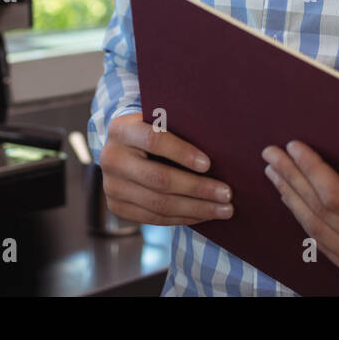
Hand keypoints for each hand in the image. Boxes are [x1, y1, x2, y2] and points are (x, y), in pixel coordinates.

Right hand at [99, 112, 233, 225]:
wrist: (122, 150)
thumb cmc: (152, 131)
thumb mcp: (158, 121)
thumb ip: (179, 128)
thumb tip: (220, 146)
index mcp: (121, 129)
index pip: (153, 140)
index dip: (181, 152)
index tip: (209, 164)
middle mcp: (111, 158)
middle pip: (159, 178)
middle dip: (197, 188)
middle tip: (227, 194)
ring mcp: (111, 186)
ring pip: (158, 204)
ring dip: (196, 209)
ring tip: (224, 209)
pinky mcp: (116, 207)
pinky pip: (154, 218)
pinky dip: (183, 218)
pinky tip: (204, 215)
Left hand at [262, 134, 338, 288]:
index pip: (338, 197)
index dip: (311, 171)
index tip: (293, 146)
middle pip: (321, 213)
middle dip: (293, 180)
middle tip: (272, 155)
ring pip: (316, 230)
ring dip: (291, 197)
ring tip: (275, 172)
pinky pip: (322, 243)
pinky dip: (302, 216)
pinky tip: (291, 195)